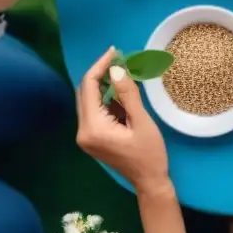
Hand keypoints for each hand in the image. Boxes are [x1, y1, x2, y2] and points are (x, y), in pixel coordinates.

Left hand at [76, 47, 170, 195]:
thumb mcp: (141, 121)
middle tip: (118, 57)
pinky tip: (122, 94)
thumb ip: (127, 94)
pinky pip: (95, 111)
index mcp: (93, 127)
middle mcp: (83, 131)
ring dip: (104, 85)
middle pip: (85, 92)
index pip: (89, 88)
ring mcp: (85, 136)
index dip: (100, 66)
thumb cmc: (149, 153)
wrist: (148, 181)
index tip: (114, 51)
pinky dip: (106, 98)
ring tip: (123, 72)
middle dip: (100, 73)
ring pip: (89, 100)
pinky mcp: (92, 137)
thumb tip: (116, 69)